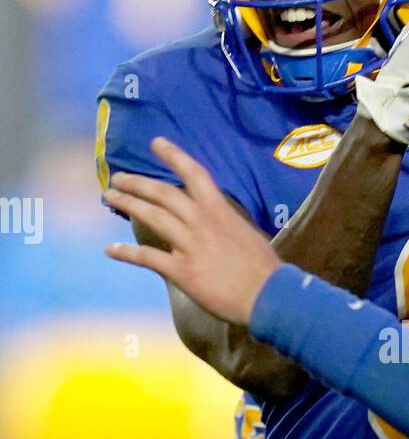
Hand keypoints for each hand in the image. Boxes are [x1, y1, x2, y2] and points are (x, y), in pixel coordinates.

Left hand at [104, 138, 279, 325]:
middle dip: (138, 183)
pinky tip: (110, 249)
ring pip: (152, 216)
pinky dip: (126, 252)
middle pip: (163, 193)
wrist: (269, 295)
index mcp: (220, 210)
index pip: (194, 173)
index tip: (156, 143)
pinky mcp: (182, 271)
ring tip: (110, 197)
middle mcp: (202, 222)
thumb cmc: (264, 268)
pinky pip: (148, 257)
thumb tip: (216, 222)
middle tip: (118, 178)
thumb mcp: (247, 234)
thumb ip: (227, 224)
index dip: (174, 156)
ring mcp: (190, 245)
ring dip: (128, 204)